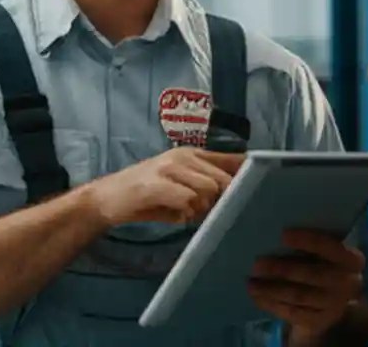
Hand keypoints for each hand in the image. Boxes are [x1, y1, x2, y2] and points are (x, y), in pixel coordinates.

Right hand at [81, 147, 243, 227]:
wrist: (107, 199)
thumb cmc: (147, 196)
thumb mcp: (180, 186)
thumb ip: (207, 185)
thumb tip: (241, 193)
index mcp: (192, 154)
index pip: (232, 159)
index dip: (248, 173)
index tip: (260, 187)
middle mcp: (182, 156)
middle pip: (223, 179)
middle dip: (220, 200)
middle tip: (203, 210)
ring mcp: (168, 168)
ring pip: (207, 190)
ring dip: (199, 207)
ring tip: (184, 211)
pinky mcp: (155, 185)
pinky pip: (186, 200)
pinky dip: (183, 212)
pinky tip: (173, 213)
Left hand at [248, 230, 364, 345]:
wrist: (334, 300)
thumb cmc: (324, 264)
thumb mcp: (326, 253)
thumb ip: (311, 245)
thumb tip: (275, 232)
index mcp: (352, 260)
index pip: (331, 248)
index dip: (308, 241)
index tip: (284, 235)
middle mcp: (349, 284)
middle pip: (312, 275)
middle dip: (282, 269)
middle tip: (257, 264)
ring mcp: (334, 305)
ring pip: (299, 296)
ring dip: (272, 289)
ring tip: (251, 282)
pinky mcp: (320, 321)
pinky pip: (293, 313)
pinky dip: (272, 304)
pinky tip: (257, 296)